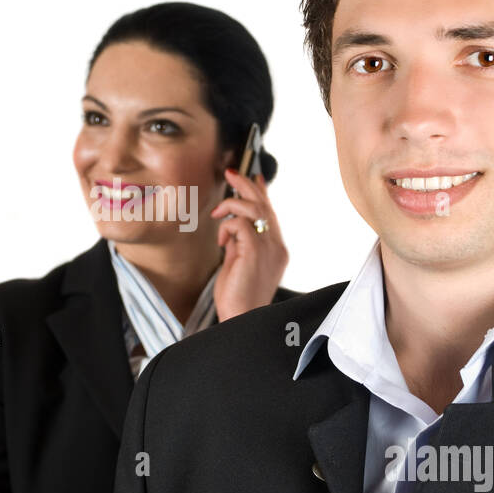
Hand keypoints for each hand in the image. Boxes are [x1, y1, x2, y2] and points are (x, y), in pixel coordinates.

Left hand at [209, 169, 287, 320]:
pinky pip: (239, 223)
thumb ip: (239, 244)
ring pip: (254, 208)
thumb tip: (231, 226)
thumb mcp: (239, 264)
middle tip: (232, 173)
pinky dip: (226, 227)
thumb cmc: (238, 297)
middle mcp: (276, 246)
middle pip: (264, 205)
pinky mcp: (254, 251)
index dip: (262, 193)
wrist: (241, 320)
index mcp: (276, 250)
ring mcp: (268, 248)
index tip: (253, 178)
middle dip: (247, 185)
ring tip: (217, 212)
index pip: (271, 213)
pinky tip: (221, 243)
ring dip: (232, 203)